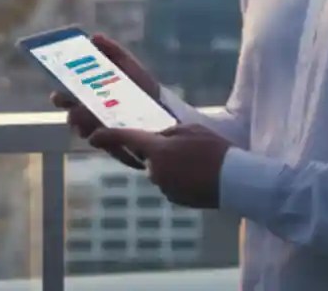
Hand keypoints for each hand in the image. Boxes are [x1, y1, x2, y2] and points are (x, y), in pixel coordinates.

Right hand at [50, 34, 160, 169]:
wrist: (163, 108)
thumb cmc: (142, 86)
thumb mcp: (128, 66)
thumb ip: (113, 51)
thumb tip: (94, 36)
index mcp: (91, 94)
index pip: (68, 96)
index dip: (60, 95)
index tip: (57, 91)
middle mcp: (92, 114)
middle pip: (72, 113)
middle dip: (68, 108)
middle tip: (64, 102)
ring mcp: (102, 130)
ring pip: (82, 128)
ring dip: (80, 122)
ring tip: (83, 118)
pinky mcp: (114, 144)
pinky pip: (101, 143)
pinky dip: (98, 137)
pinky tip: (98, 132)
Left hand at [89, 124, 230, 208]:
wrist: (234, 180)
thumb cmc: (214, 150)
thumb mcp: (191, 129)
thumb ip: (168, 133)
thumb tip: (158, 139)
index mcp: (157, 149)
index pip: (125, 139)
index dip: (106, 137)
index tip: (93, 137)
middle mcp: (156, 170)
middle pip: (148, 157)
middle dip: (160, 151)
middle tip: (186, 147)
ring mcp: (164, 187)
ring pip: (160, 171)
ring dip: (172, 165)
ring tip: (198, 161)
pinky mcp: (174, 199)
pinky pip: (171, 184)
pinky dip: (180, 179)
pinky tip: (199, 175)